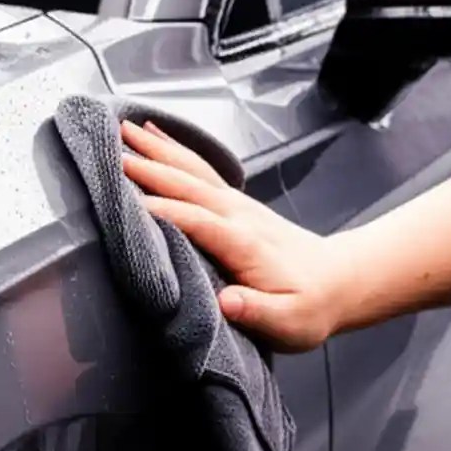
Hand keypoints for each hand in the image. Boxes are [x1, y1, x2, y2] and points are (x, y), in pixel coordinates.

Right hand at [120, 120, 355, 351]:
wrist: (339, 281)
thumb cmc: (309, 306)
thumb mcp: (290, 321)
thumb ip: (256, 311)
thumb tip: (226, 302)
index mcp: (245, 243)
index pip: (197, 221)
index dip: (162, 212)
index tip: (126, 202)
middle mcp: (238, 214)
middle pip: (187, 184)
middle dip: (149, 167)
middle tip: (111, 152)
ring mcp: (235, 203)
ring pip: (190, 169)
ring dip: (156, 148)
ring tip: (123, 128)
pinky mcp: (233, 201)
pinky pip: (198, 169)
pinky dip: (174, 149)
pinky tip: (154, 135)